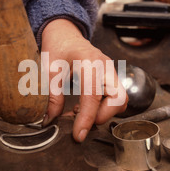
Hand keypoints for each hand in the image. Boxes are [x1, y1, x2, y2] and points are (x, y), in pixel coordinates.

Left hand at [41, 19, 127, 142]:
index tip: (79, 135)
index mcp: (89, 62)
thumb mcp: (49, 70)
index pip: (93, 95)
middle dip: (103, 116)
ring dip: (104, 112)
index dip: (87, 118)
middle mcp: (105, 67)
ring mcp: (110, 72)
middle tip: (81, 121)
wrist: (65, 35)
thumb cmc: (57, 47)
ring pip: (120, 100)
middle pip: (119, 99)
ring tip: (80, 112)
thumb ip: (51, 95)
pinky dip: (103, 108)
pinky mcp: (110, 77)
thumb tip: (50, 119)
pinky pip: (115, 98)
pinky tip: (85, 106)